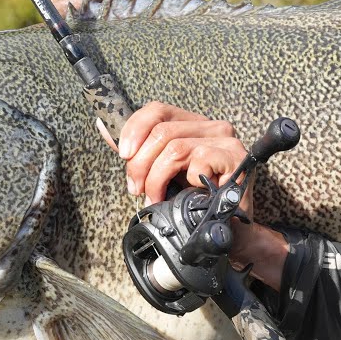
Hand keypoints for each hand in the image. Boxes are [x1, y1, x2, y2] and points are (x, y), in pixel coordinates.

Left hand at [112, 101, 248, 204]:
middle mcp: (211, 126)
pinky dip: (188, 181)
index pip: (157, 110)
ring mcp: (225, 140)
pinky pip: (199, 161)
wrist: (227, 230)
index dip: (134, 129)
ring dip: (157, 178)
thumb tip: (105, 127)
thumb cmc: (195, 200)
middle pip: (161, 132)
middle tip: (137, 189)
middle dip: (140, 164)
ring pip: (175, 148)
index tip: (124, 155)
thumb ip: (139, 152)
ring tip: (155, 197)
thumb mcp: (163, 173)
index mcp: (192, 125)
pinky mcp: (235, 156)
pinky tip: (193, 193)